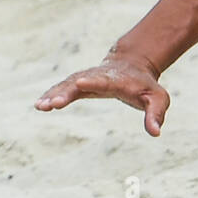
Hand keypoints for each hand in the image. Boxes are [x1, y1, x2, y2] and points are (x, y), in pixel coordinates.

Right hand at [34, 51, 170, 136]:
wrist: (132, 64)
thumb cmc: (146, 86)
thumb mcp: (158, 99)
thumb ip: (156, 114)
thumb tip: (156, 133)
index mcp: (116, 80)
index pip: (103, 81)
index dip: (92, 83)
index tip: (79, 84)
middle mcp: (98, 76)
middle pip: (80, 82)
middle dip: (67, 92)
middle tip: (54, 103)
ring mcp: (86, 78)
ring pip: (68, 84)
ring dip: (54, 94)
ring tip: (40, 106)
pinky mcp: (79, 83)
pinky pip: (63, 88)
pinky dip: (51, 94)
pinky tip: (39, 105)